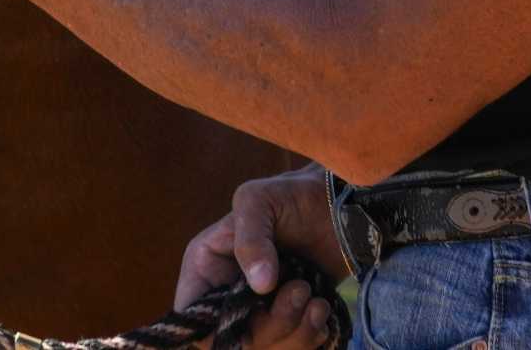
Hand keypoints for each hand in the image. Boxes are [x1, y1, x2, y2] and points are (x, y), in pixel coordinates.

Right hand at [175, 166, 348, 346]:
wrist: (339, 206)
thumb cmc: (291, 195)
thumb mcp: (259, 201)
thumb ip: (251, 240)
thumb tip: (260, 286)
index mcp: (207, 266)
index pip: (191, 313)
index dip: (211, 328)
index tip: (245, 319)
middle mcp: (228, 293)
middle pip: (233, 339)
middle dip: (270, 325)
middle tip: (298, 290)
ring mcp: (260, 310)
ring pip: (266, 347)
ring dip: (295, 331)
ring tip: (313, 297)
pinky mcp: (289, 320)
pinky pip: (293, 347)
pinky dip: (310, 335)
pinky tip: (321, 308)